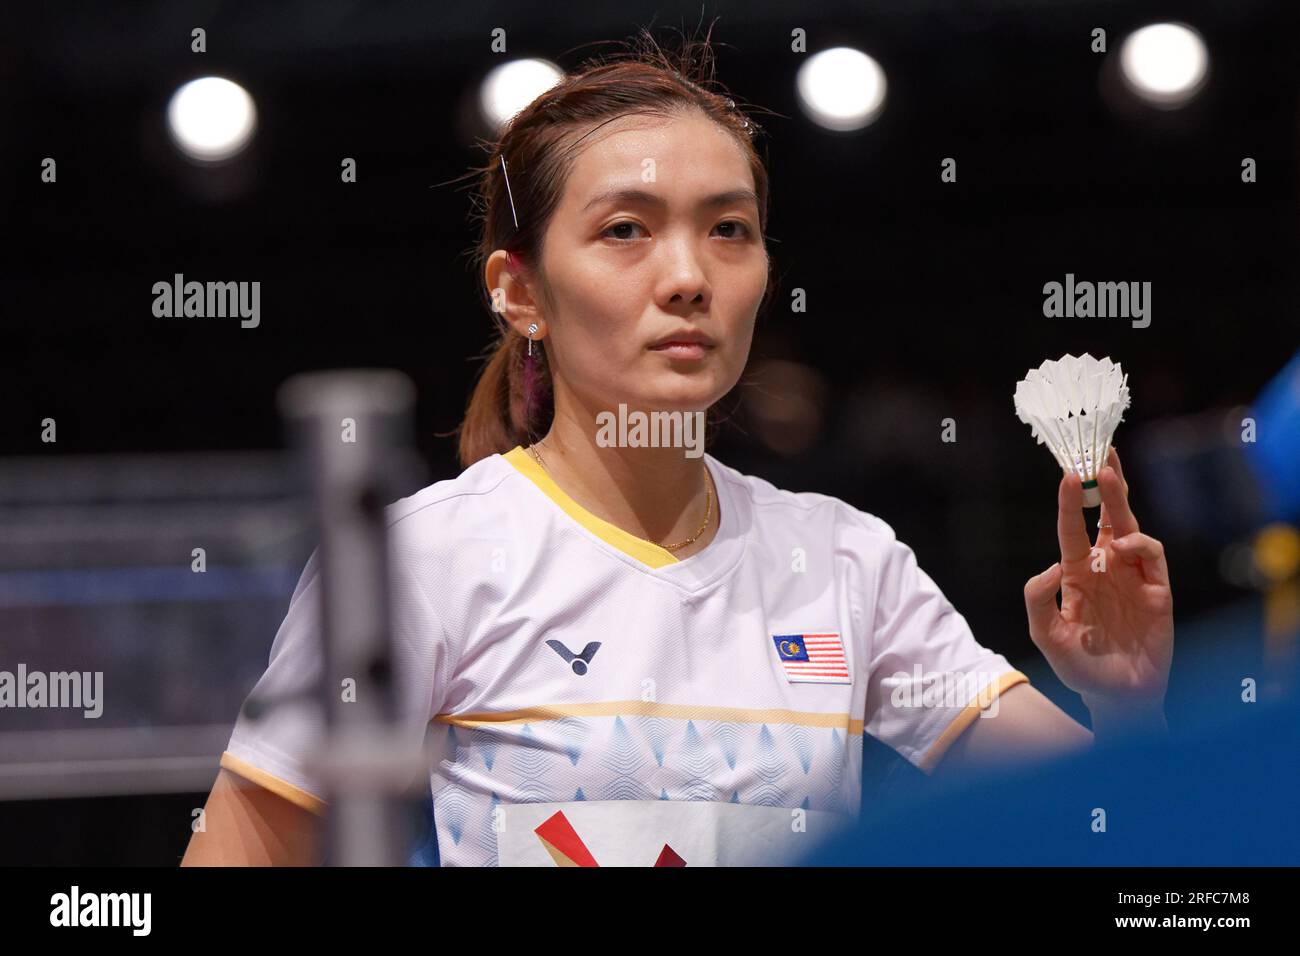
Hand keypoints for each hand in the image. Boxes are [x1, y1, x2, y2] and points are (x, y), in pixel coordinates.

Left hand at [1023, 448, 1173, 720]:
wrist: (1116, 698)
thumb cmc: (1079, 666)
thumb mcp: (1046, 634)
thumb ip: (1038, 600)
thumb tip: (1048, 569)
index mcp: (1077, 573)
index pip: (1072, 528)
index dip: (1070, 501)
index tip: (1066, 473)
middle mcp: (1106, 567)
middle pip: (1107, 516)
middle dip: (1104, 483)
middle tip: (1100, 450)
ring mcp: (1133, 577)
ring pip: (1131, 526)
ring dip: (1120, 499)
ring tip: (1105, 474)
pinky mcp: (1157, 591)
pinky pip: (1152, 556)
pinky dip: (1141, 544)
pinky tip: (1124, 543)